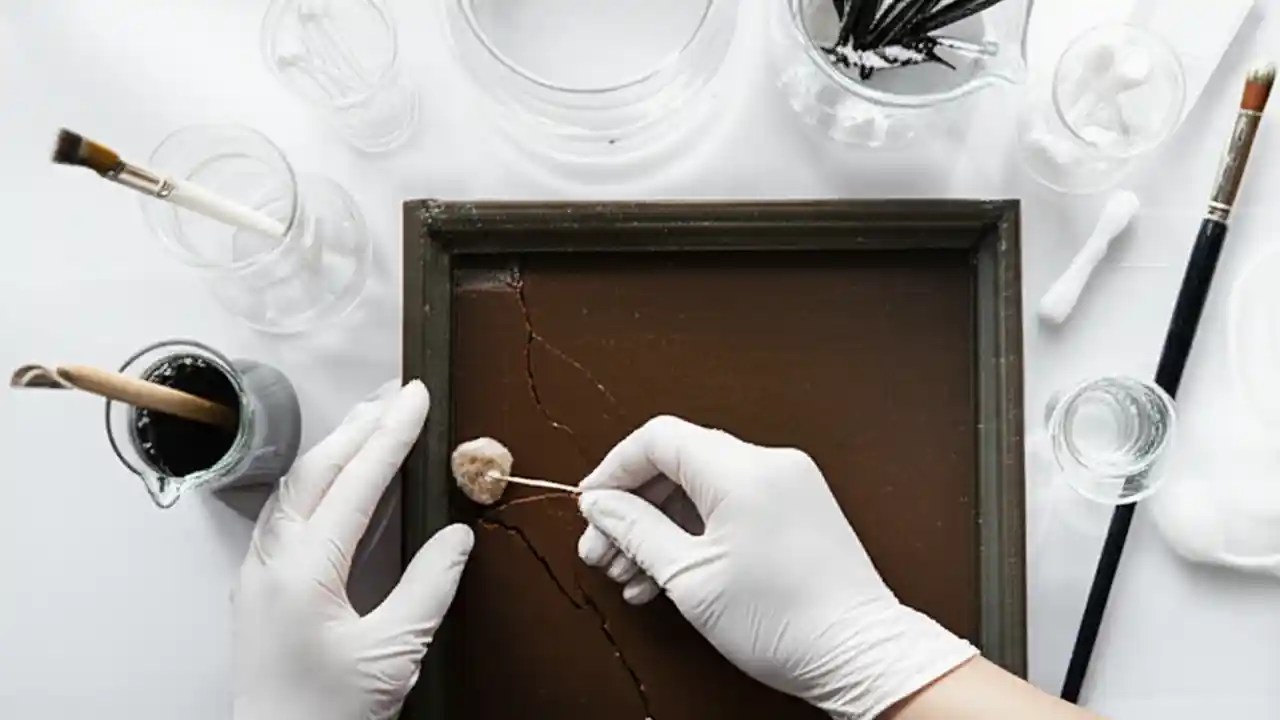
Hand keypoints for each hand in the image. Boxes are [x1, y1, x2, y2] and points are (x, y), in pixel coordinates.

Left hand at [233, 381, 472, 719]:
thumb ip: (429, 588)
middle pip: (314, 472)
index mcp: (302, 571)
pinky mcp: (259, 592)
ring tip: (370, 426)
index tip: (414, 400)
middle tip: (394, 398)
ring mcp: (258, 575)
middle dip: (357, 428)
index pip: (355, 484)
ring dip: (335, 452)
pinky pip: (286, 516)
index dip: (391, 437)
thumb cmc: (325, 716)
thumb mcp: (393, 654)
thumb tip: (458, 537)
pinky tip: (337, 486)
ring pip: (295, 491)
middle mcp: (271, 562)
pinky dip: (318, 485)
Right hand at [577, 416, 976, 719]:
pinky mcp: (796, 508)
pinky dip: (695, 531)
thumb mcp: (689, 578)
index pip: (658, 438)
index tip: (591, 505)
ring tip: (630, 572)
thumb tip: (600, 504)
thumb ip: (635, 531)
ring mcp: (787, 485)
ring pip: (701, 486)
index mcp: (742, 471)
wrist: (858, 654)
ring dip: (660, 525)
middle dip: (633, 507)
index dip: (615, 469)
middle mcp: (769, 465)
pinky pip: (731, 504)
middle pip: (678, 463)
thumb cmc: (787, 621)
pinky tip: (668, 572)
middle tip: (603, 550)